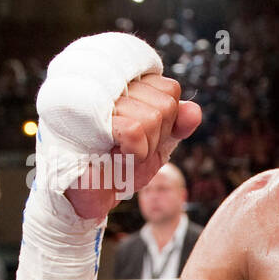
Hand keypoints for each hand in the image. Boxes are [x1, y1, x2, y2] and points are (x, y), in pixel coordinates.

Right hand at [66, 74, 200, 220]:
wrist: (88, 195)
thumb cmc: (119, 166)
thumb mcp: (156, 145)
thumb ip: (176, 125)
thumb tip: (194, 110)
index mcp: (125, 85)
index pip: (169, 89)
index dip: (167, 120)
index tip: (144, 136)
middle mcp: (108, 84)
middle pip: (165, 104)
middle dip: (156, 136)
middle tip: (130, 148)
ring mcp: (94, 99)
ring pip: (152, 117)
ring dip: (144, 147)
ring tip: (120, 152)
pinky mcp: (84, 118)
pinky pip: (135, 130)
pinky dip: (135, 152)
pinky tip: (116, 156)